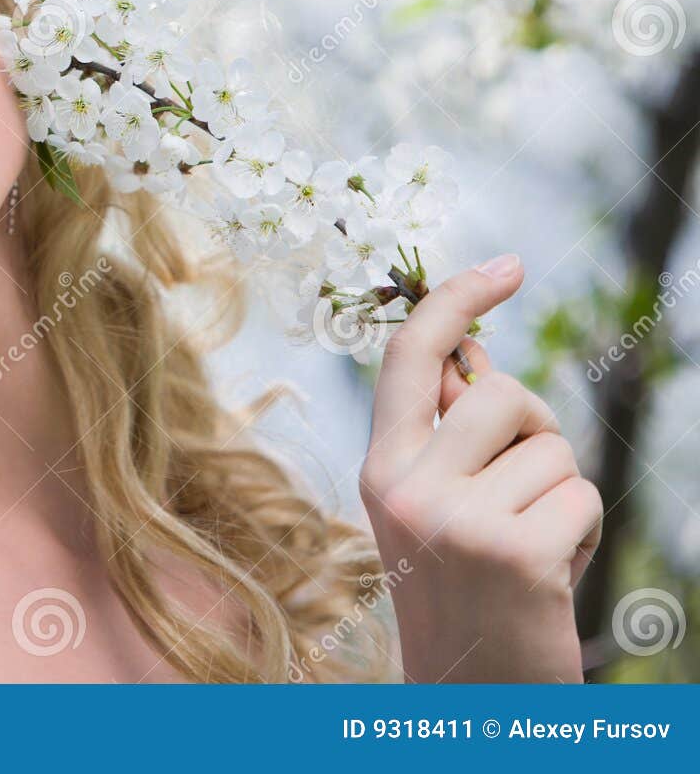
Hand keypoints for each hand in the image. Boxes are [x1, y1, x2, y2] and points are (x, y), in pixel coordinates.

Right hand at [359, 253, 603, 682]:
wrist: (471, 695)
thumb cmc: (463, 589)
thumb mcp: (434, 505)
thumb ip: (448, 435)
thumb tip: (475, 356)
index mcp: (381, 467)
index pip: (413, 358)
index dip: (456, 300)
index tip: (508, 266)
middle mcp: (406, 487)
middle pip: (501, 392)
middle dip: (535, 430)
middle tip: (522, 489)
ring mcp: (457, 520)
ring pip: (551, 448)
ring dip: (560, 493)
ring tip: (529, 546)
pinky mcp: (515, 551)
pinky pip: (581, 496)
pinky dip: (581, 535)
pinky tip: (549, 577)